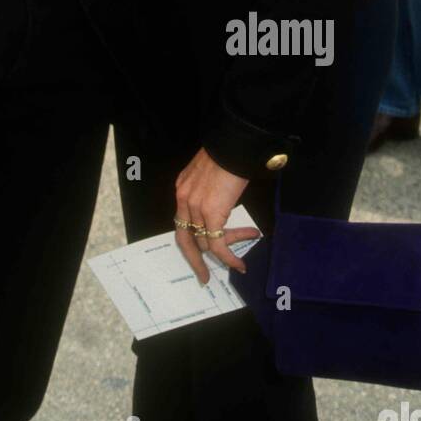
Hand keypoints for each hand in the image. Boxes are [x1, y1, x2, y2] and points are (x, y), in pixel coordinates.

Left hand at [174, 147, 257, 285]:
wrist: (234, 144)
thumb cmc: (228, 154)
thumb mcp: (211, 174)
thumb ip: (209, 190)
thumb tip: (221, 204)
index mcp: (183, 188)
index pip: (182, 221)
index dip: (190, 240)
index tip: (198, 254)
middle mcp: (184, 198)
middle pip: (185, 238)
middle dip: (195, 259)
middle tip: (203, 275)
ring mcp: (195, 206)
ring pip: (205, 242)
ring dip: (223, 254)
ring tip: (238, 264)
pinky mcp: (211, 213)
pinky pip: (218, 244)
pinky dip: (228, 257)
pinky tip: (238, 264)